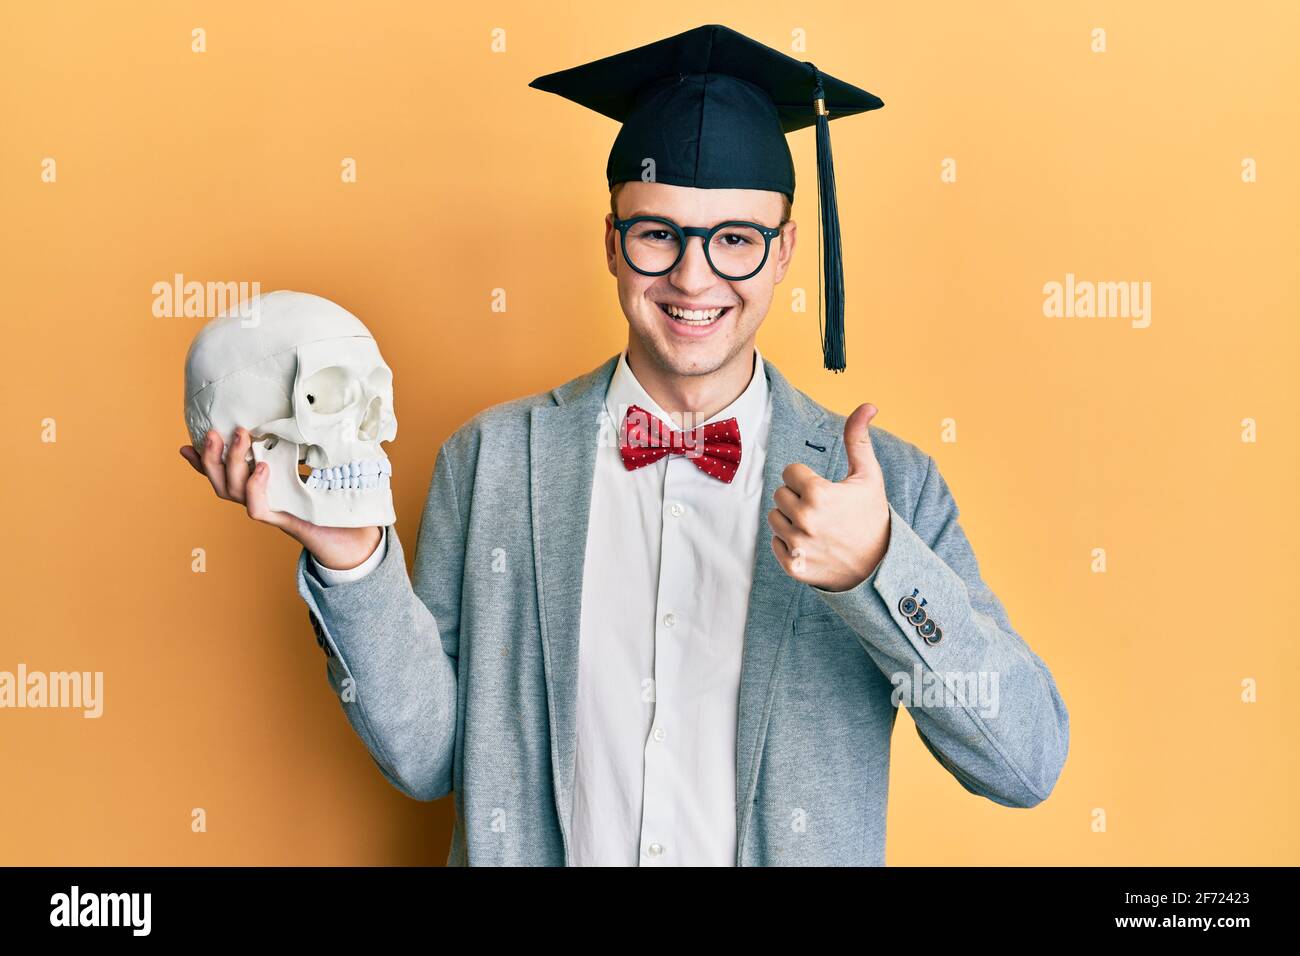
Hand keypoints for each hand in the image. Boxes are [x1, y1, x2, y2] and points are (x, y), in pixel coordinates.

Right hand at [179, 427, 381, 570]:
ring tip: (243, 437)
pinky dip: (256, 489)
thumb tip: (303, 414)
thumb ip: (303, 447)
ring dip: (234, 463)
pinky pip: (257, 509)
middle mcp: (258, 500)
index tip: (186, 444)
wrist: (352, 533)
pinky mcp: (284, 521)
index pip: (223, 475)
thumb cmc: (333, 498)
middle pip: (220, 483)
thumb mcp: (315, 466)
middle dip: (211, 457)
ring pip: (233, 492)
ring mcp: (269, 511)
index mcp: (260, 487)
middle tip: (216, 431)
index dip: (201, 463)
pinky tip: (263, 469)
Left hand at [768, 403, 890, 591]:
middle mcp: (804, 519)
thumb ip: (858, 439)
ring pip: (774, 518)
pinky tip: (812, 544)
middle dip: (797, 498)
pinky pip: (775, 543)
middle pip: (779, 494)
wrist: (880, 566)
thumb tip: (868, 404)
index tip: (825, 490)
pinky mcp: (793, 566)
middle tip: (822, 509)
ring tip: (816, 526)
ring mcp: (798, 545)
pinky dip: (789, 543)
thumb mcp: (868, 476)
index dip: (807, 479)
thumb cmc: (872, 515)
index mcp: (819, 493)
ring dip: (791, 519)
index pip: (789, 472)